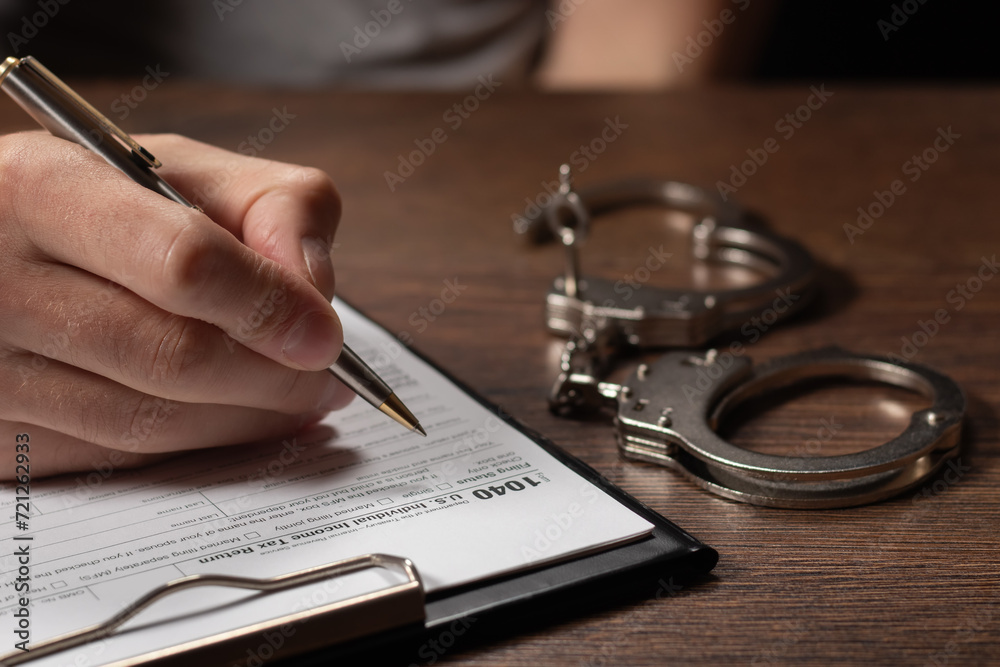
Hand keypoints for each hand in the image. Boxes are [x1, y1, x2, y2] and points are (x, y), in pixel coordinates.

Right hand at [0, 133, 352, 479]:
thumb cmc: (100, 206)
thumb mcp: (178, 170)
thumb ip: (269, 204)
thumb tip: (315, 290)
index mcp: (41, 190)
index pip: (181, 261)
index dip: (268, 304)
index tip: (325, 335)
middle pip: (172, 355)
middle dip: (274, 377)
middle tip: (327, 379)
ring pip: (148, 423)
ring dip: (246, 421)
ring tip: (298, 401)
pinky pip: (117, 459)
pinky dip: (195, 445)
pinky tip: (236, 421)